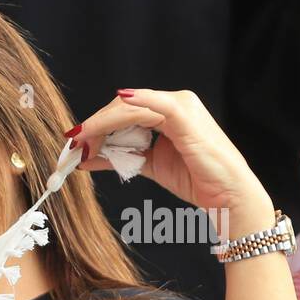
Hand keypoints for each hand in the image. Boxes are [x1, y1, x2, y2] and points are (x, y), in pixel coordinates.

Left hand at [74, 88, 273, 231]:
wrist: (227, 196)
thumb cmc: (195, 178)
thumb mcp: (147, 165)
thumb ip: (120, 157)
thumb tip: (86, 158)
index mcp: (167, 111)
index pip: (123, 111)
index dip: (96, 125)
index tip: (74, 142)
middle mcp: (175, 103)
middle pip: (122, 107)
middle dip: (94, 126)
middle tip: (71, 144)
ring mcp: (181, 107)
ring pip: (129, 108)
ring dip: (100, 125)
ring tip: (80, 144)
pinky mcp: (185, 117)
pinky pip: (153, 107)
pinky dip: (129, 108)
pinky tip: (111, 111)